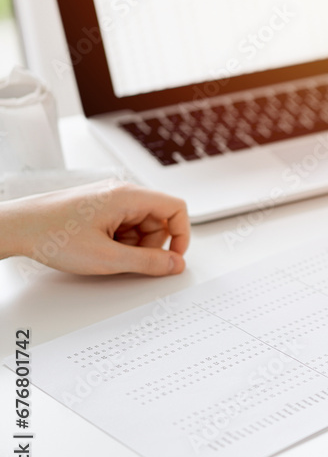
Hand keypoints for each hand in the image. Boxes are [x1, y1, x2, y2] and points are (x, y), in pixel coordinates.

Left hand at [1, 179, 189, 275]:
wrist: (16, 228)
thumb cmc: (51, 234)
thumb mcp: (107, 257)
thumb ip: (148, 262)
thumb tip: (175, 264)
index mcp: (129, 196)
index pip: (176, 208)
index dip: (182, 235)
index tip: (174, 257)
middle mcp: (121, 193)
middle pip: (159, 219)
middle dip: (151, 245)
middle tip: (129, 260)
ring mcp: (109, 200)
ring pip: (141, 225)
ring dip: (133, 245)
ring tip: (106, 254)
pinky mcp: (98, 209)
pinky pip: (124, 226)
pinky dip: (118, 242)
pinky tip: (98, 249)